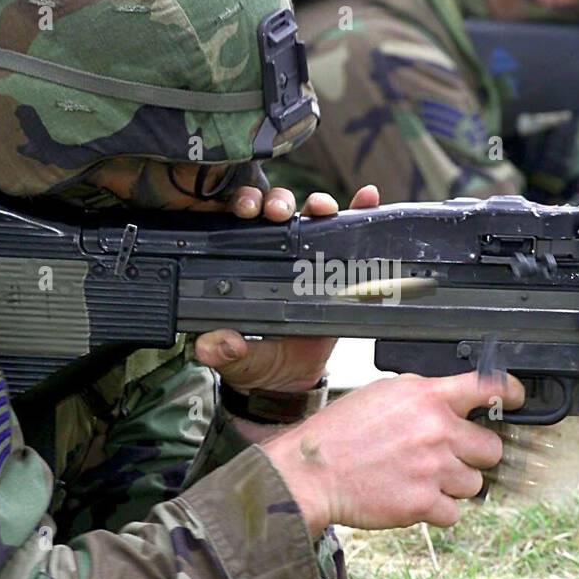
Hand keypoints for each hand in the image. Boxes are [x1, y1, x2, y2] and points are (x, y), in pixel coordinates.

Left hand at [195, 185, 380, 392]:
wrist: (292, 378)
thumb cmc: (259, 361)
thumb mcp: (239, 360)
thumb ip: (225, 353)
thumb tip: (212, 345)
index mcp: (242, 269)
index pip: (238, 228)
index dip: (242, 209)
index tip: (247, 209)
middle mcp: (273, 257)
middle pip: (275, 214)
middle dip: (278, 202)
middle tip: (280, 212)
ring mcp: (305, 260)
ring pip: (310, 219)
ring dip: (318, 204)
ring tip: (323, 207)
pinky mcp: (335, 269)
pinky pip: (348, 237)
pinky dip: (360, 213)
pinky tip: (367, 200)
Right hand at [264, 371, 526, 532]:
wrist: (312, 472)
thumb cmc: (341, 434)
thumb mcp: (383, 395)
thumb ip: (424, 398)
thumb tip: (453, 404)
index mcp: (427, 397)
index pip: (488, 387)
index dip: (511, 393)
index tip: (516, 400)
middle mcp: (437, 430)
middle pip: (491, 449)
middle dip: (472, 455)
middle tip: (445, 457)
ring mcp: (433, 468)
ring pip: (475, 484)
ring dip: (453, 485)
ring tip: (420, 479)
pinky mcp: (425, 503)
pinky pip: (454, 513)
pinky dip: (437, 511)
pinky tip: (413, 498)